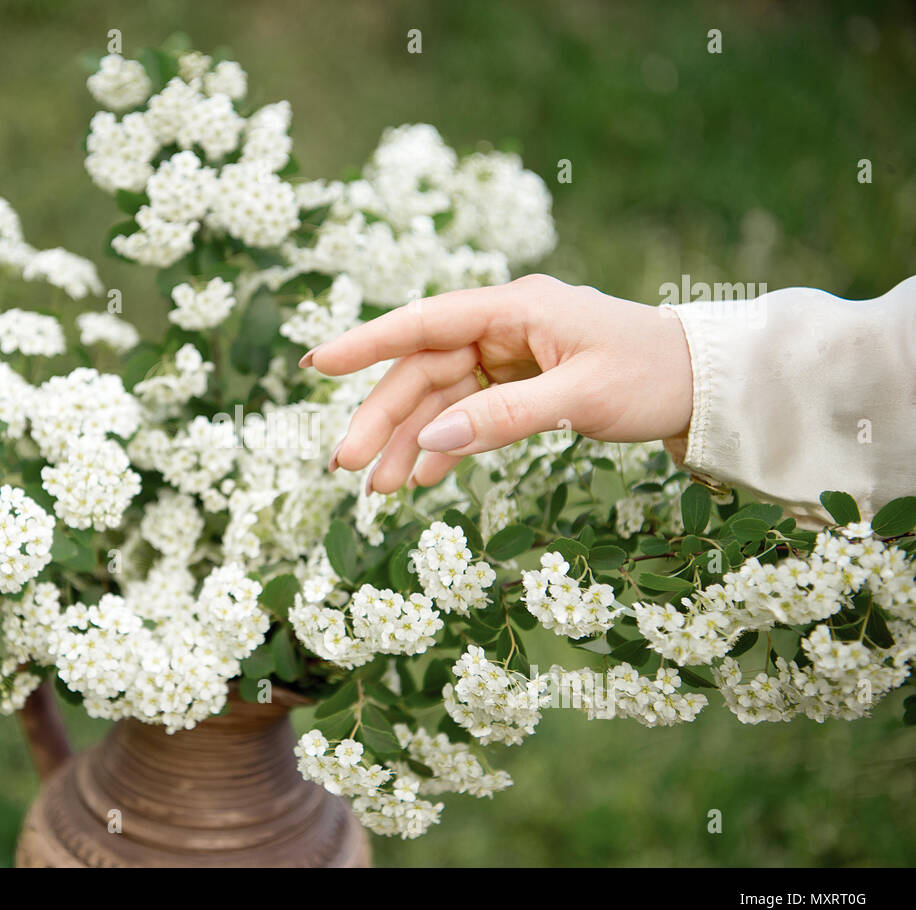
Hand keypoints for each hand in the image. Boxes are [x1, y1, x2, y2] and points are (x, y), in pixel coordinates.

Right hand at [300, 274, 693, 493]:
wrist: (704, 386)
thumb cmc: (652, 376)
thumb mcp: (581, 397)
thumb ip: (504, 416)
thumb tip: (433, 441)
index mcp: (514, 308)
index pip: (424, 322)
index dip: (366, 342)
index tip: (316, 362)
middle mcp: (503, 328)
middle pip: (424, 371)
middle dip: (383, 419)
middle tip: (345, 467)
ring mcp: (510, 357)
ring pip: (441, 400)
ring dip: (409, 443)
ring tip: (378, 489)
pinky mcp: (520, 385)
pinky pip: (468, 416)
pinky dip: (446, 448)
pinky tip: (423, 481)